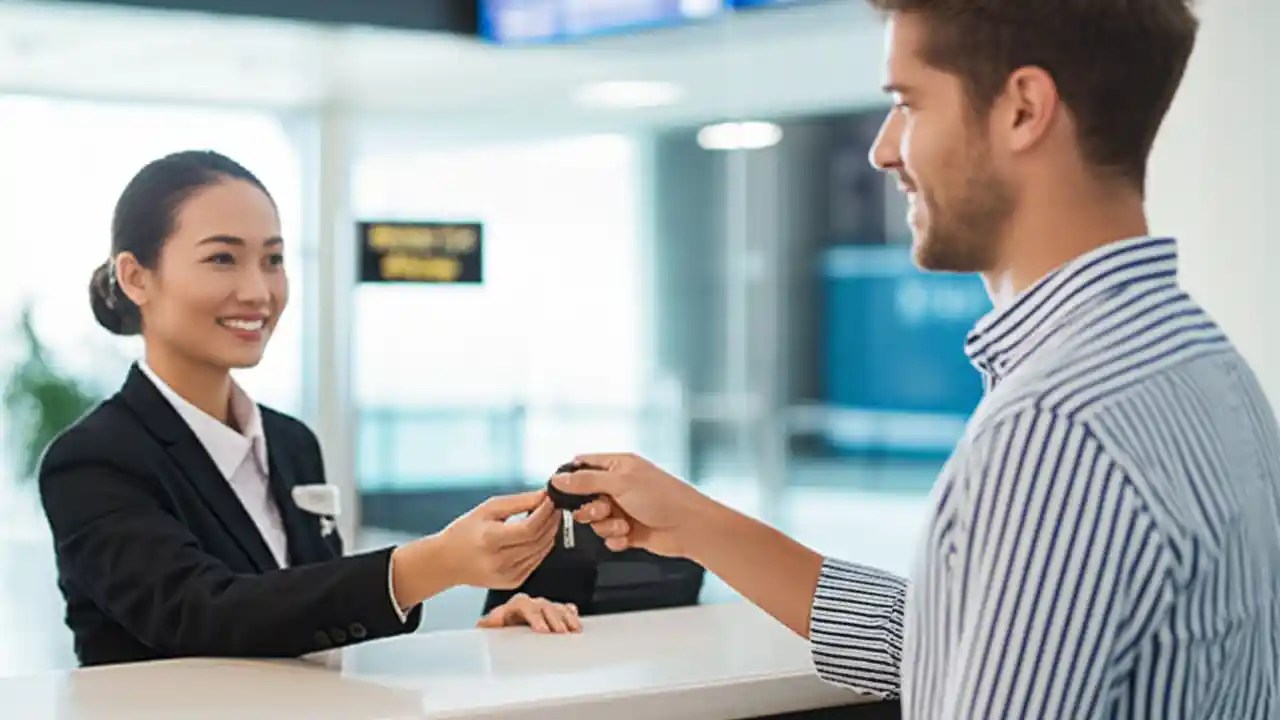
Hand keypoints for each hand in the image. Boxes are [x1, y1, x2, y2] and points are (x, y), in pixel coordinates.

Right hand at [437, 490, 558, 589]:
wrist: (447, 562)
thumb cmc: (465, 532)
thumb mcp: (487, 509)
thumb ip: (518, 502)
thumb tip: (543, 495)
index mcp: (490, 540)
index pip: (529, 528)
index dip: (545, 513)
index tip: (551, 500)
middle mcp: (499, 562)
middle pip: (538, 541)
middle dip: (551, 522)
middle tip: (555, 507)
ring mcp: (507, 576)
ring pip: (541, 552)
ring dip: (550, 534)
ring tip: (550, 518)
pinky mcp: (512, 582)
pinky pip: (536, 562)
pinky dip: (542, 547)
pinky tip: (540, 535)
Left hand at [476, 593, 581, 633]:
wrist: (501, 633)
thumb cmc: (496, 632)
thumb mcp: (489, 628)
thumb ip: (487, 624)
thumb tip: (485, 622)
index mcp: (513, 606)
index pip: (525, 605)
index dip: (535, 616)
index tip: (543, 630)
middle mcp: (529, 605)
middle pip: (544, 606)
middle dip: (554, 619)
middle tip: (561, 633)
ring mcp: (542, 609)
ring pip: (556, 608)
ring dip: (566, 618)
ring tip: (574, 631)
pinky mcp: (551, 615)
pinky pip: (564, 610)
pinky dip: (571, 615)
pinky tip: (576, 623)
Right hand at [551, 453, 708, 557]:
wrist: (689, 529)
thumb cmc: (664, 498)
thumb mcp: (621, 483)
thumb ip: (586, 481)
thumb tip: (558, 479)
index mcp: (618, 466)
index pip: (583, 465)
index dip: (569, 478)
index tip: (562, 491)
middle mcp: (619, 486)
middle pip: (584, 497)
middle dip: (590, 508)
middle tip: (605, 509)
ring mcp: (623, 509)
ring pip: (594, 520)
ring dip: (606, 526)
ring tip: (623, 526)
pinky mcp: (628, 531)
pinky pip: (607, 537)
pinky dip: (615, 539)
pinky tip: (629, 537)